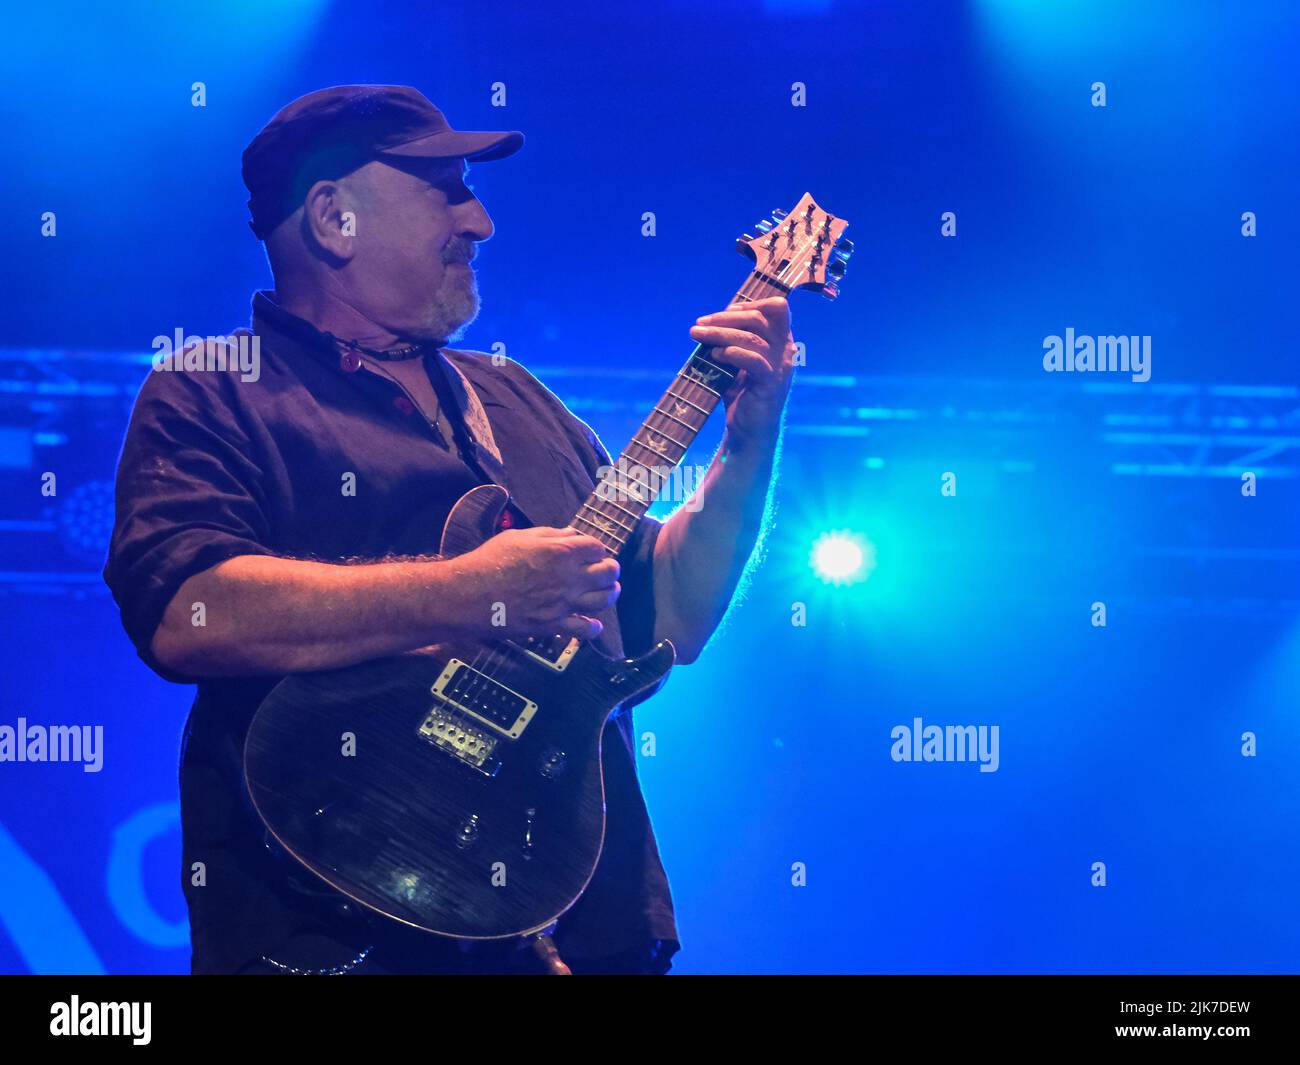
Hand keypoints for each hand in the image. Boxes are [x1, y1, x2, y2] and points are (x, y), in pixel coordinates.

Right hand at [453, 526, 619, 640]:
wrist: (469, 596)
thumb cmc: (489, 562)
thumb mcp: (519, 537)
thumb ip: (551, 535)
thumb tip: (572, 535)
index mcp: (560, 551)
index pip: (597, 547)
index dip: (596, 548)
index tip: (591, 551)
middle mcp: (568, 577)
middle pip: (608, 572)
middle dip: (610, 569)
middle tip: (605, 570)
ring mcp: (563, 603)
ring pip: (604, 600)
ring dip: (609, 594)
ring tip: (608, 591)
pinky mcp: (553, 625)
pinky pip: (585, 630)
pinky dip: (593, 627)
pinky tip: (592, 623)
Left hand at [689, 296, 795, 453]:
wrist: (748, 431)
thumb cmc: (741, 395)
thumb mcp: (736, 361)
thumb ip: (731, 340)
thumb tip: (709, 321)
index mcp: (781, 341)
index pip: (777, 306)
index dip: (750, 303)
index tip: (723, 312)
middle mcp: (785, 350)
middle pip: (760, 318)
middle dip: (725, 317)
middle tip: (700, 324)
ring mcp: (780, 367)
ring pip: (752, 337)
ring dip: (719, 333)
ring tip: (697, 335)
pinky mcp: (771, 384)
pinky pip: (753, 360)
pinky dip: (731, 354)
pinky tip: (714, 355)